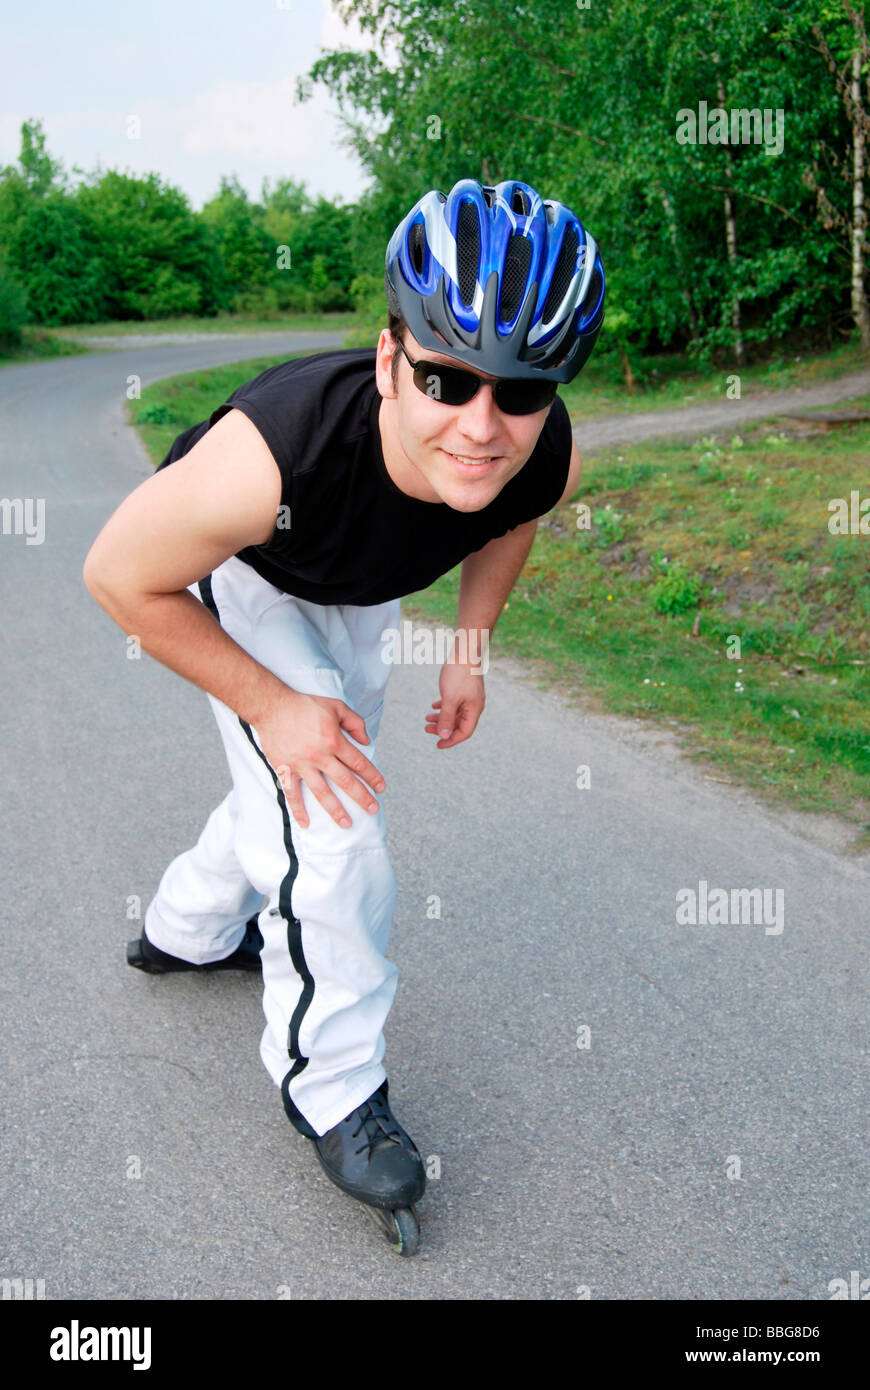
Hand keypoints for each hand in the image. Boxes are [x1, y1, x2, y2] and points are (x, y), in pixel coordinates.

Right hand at [255, 687, 385, 829]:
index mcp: (334, 740)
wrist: (272, 707)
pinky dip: (298, 810)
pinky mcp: (286, 770)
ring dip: (336, 810)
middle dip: (361, 797)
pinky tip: (306, 824)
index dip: (372, 776)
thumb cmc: (305, 706)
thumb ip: (355, 722)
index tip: (381, 788)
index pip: (358, 763)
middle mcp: (320, 756)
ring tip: (347, 824)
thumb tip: (367, 740)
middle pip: (345, 782)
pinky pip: (292, 794)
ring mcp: (302, 765)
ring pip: (322, 793)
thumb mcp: (336, 706)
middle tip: (373, 809)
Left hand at [424, 658, 485, 747]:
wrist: (465, 651)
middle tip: (426, 729)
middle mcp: (474, 705)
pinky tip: (434, 706)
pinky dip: (444, 707)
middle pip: (458, 724)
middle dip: (442, 728)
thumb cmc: (459, 674)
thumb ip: (446, 718)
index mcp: (474, 710)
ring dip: (441, 717)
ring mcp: (469, 697)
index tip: (437, 744)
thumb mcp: (449, 699)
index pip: (464, 732)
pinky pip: (454, 703)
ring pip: (455, 713)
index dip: (451, 740)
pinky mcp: (464, 688)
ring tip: (427, 718)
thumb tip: (444, 736)